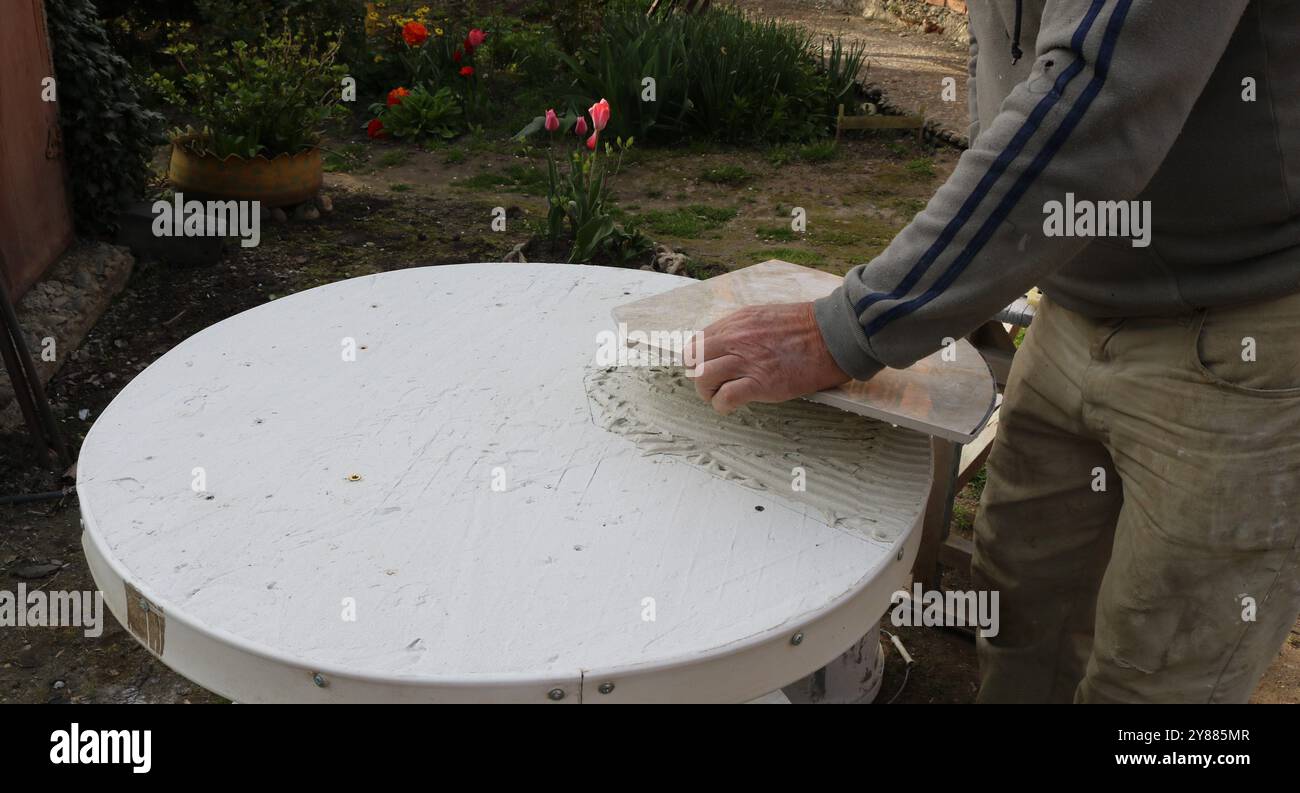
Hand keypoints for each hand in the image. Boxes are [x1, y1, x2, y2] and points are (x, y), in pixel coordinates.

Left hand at [688, 302, 850, 414]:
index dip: (700, 359)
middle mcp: (736, 339)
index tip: (709, 368)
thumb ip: (742, 329)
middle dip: (698, 375)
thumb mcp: (764, 316)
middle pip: (694, 359)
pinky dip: (722, 405)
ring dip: (708, 392)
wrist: (833, 335)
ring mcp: (746, 361)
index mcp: (736, 322)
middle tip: (712, 384)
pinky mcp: (760, 383)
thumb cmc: (805, 328)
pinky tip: (732, 406)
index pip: (698, 342)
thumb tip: (726, 345)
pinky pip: (725, 398)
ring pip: (703, 378)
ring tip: (720, 396)